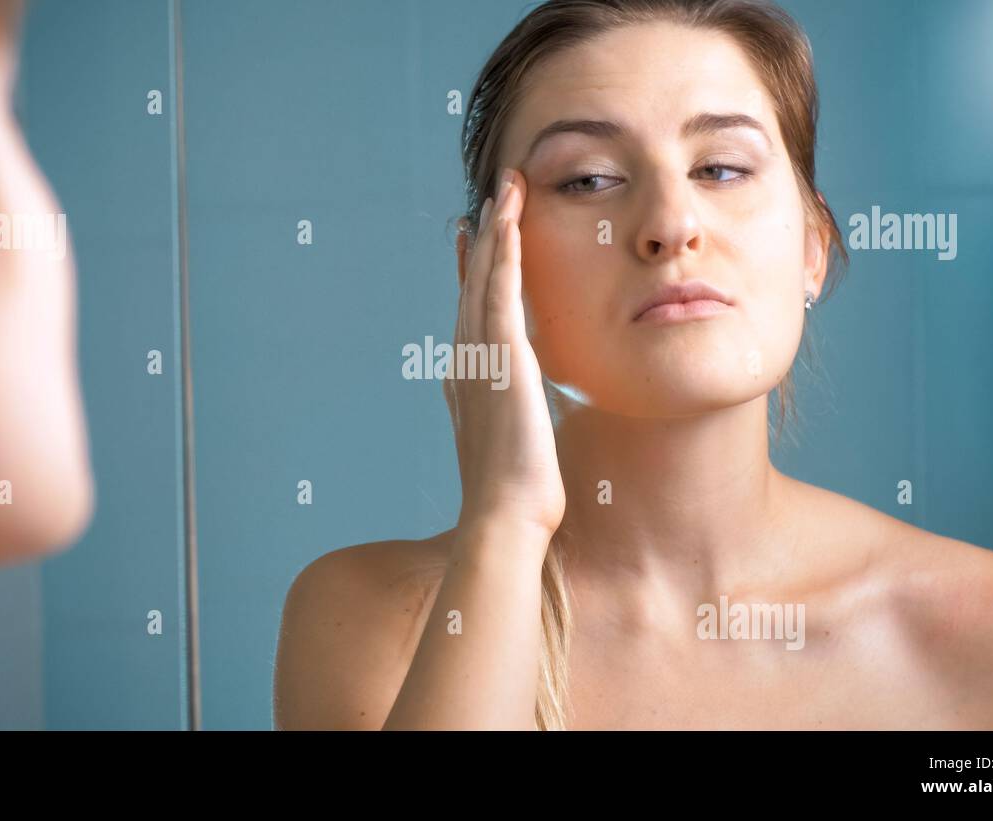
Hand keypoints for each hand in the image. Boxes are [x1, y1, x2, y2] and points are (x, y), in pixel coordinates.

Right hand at [446, 168, 564, 543]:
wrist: (505, 514)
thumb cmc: (516, 494)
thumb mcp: (516, 443)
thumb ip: (517, 415)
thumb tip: (526, 406)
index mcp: (470, 379)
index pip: (472, 312)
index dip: (474, 273)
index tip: (478, 240)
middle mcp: (466, 360)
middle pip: (474, 284)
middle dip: (484, 238)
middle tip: (491, 197)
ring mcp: (478, 354)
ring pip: (485, 277)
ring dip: (496, 229)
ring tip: (505, 187)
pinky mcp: (500, 354)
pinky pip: (499, 288)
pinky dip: (503, 250)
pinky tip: (510, 219)